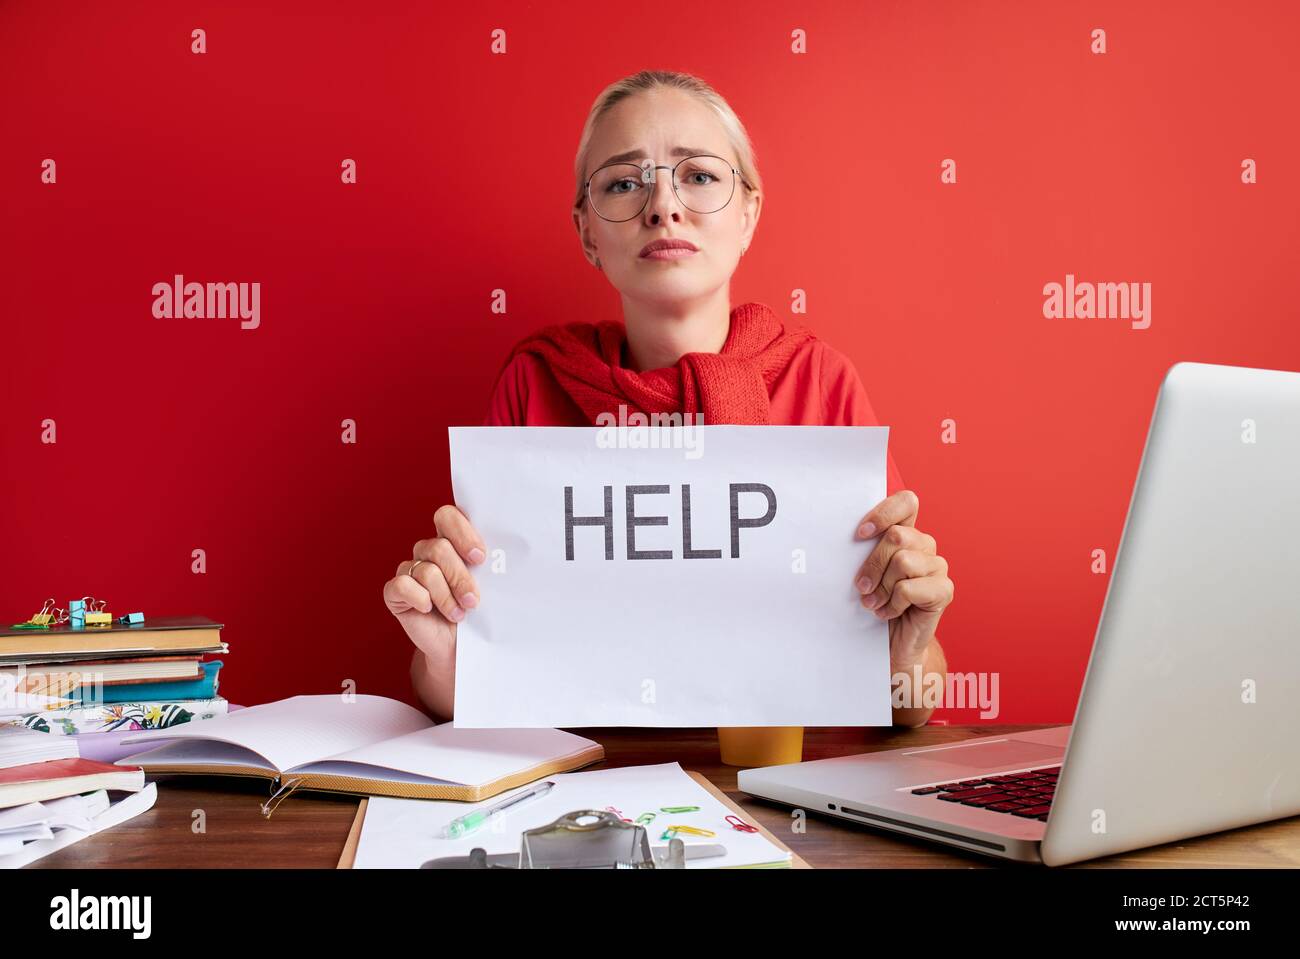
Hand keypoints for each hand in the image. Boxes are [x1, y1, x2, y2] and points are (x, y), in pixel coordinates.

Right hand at [382, 504, 486, 659]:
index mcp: (451, 541)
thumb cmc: (476, 613)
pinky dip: (419, 599)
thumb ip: (489, 566)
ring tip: (459, 614)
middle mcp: (428, 550)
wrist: (457, 647)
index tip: (479, 558)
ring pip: (426, 570)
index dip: (462, 533)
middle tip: (472, 600)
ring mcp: (410, 569)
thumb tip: (504, 557)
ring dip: (446, 596)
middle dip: (460, 577)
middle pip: (439, 548)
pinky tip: (428, 610)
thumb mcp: (487, 587)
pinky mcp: (395, 591)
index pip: (448, 516)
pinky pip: (403, 585)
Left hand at [853, 490, 953, 666]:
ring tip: (874, 603)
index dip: (884, 513)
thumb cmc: (873, 603)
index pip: (906, 502)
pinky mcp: (944, 590)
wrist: (890, 645)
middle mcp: (925, 545)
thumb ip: (862, 551)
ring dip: (881, 587)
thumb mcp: (863, 572)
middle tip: (861, 587)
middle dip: (872, 564)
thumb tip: (843, 538)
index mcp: (907, 533)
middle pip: (897, 536)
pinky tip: (889, 612)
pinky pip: (909, 588)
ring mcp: (937, 567)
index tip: (860, 535)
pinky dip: (893, 604)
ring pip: (902, 561)